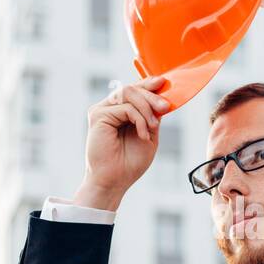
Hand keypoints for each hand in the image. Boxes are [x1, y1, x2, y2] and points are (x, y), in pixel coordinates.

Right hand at [75, 76, 168, 210]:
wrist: (115, 181)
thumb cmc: (130, 162)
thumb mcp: (149, 133)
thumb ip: (152, 115)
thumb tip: (162, 97)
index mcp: (119, 111)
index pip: (133, 90)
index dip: (148, 84)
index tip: (163, 82)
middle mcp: (109, 108)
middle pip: (132, 88)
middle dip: (152, 96)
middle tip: (165, 107)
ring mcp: (102, 111)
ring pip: (128, 92)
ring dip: (147, 108)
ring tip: (153, 126)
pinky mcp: (98, 116)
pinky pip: (126, 108)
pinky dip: (139, 120)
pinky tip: (143, 135)